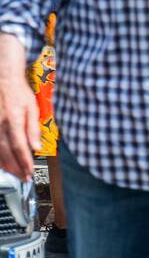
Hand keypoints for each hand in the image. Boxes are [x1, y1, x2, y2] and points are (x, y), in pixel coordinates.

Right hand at [0, 35, 38, 179]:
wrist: (2, 79)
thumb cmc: (19, 92)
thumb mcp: (33, 108)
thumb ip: (33, 128)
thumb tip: (36, 146)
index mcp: (14, 121)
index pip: (20, 147)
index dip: (25, 162)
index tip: (30, 173)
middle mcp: (0, 125)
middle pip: (7, 152)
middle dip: (16, 168)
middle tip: (24, 178)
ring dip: (5, 164)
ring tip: (15, 174)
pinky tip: (2, 163)